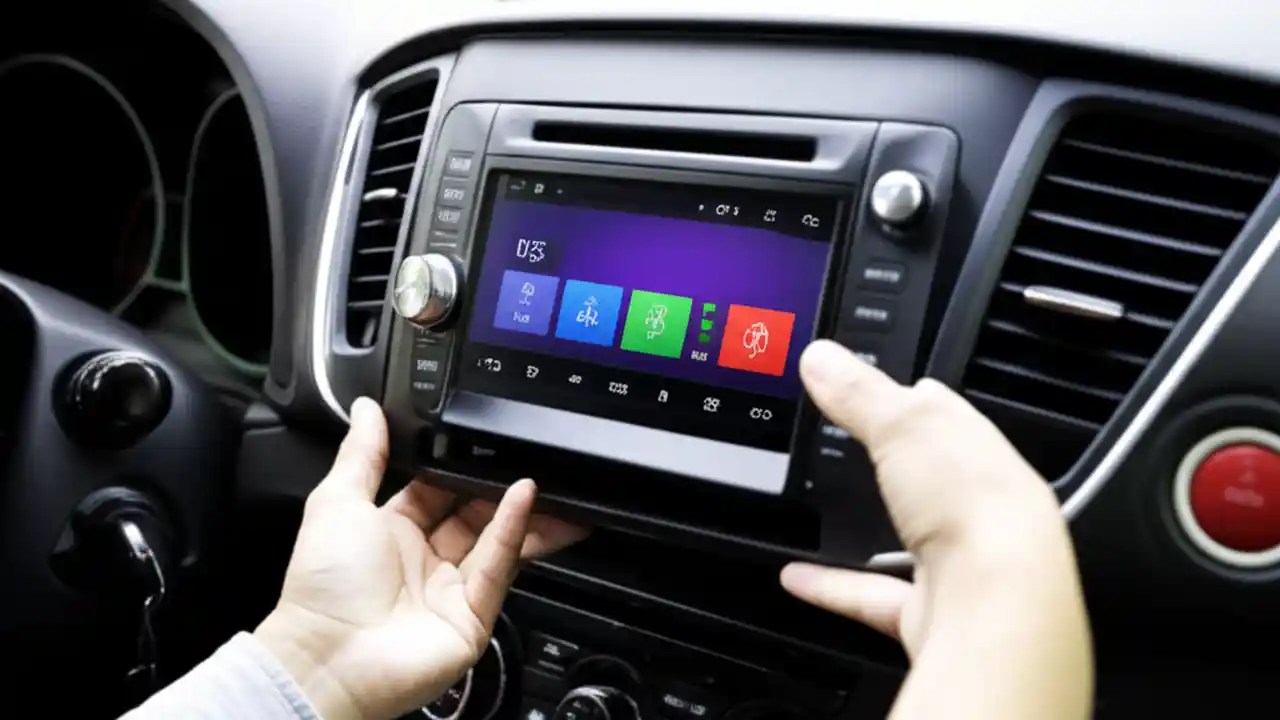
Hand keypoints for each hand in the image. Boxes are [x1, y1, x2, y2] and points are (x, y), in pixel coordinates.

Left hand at [255, 398, 587, 719]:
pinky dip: (515, 530)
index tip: (483, 441)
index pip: (437, 490)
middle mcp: (423, 561)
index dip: (460, 467)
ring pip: (496, 540)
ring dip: (519, 509)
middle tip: (522, 456)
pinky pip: (499, 565)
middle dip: (497, 488)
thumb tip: (367, 410)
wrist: (328, 657)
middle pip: (474, 515)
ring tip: (544, 478)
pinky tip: (525, 498)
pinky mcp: (472, 615)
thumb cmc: (322, 587)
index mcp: (390, 533)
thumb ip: (361, 454)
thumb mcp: (337, 502)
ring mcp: (450, 590)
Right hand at [780, 341, 1091, 718]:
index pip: (945, 412)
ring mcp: (959, 562)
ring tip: (828, 511)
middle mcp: (978, 506)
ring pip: (910, 538)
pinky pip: (874, 594)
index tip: (875, 382)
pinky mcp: (932, 610)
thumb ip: (859, 392)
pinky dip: (834, 585)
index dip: (910, 393)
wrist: (997, 610)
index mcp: (980, 450)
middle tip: (847, 445)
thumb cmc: (974, 508)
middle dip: (895, 465)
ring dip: (870, 526)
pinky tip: (800, 576)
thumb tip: (822, 356)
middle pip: (931, 477)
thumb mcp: (903, 425)